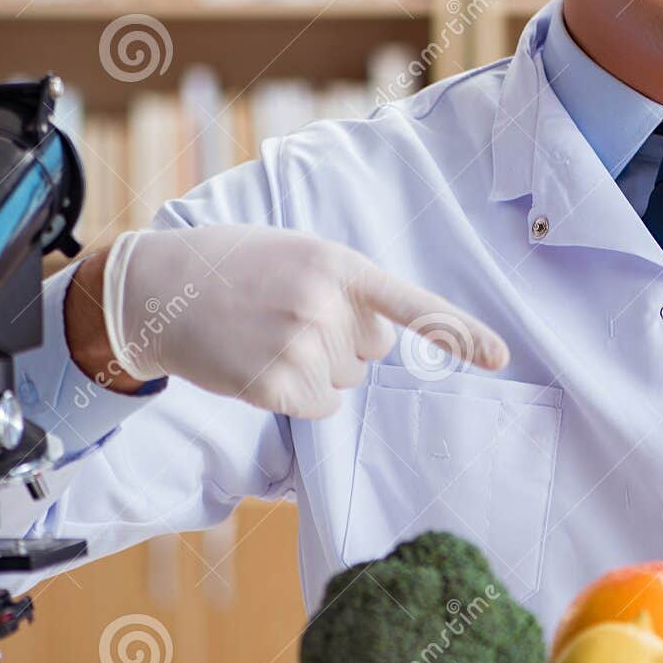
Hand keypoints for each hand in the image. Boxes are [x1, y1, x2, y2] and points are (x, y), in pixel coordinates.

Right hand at [94, 224, 508, 418]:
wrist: (161, 287)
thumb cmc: (237, 268)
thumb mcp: (299, 254)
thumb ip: (347, 289)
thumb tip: (381, 345)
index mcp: (338, 265)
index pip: (411, 303)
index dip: (460, 333)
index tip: (501, 357)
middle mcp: (324, 304)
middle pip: (371, 352)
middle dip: (339, 342)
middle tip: (286, 317)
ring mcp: (298, 346)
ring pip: (344, 382)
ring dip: (313, 369)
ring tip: (266, 336)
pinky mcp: (274, 384)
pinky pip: (318, 407)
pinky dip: (295, 396)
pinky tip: (258, 364)